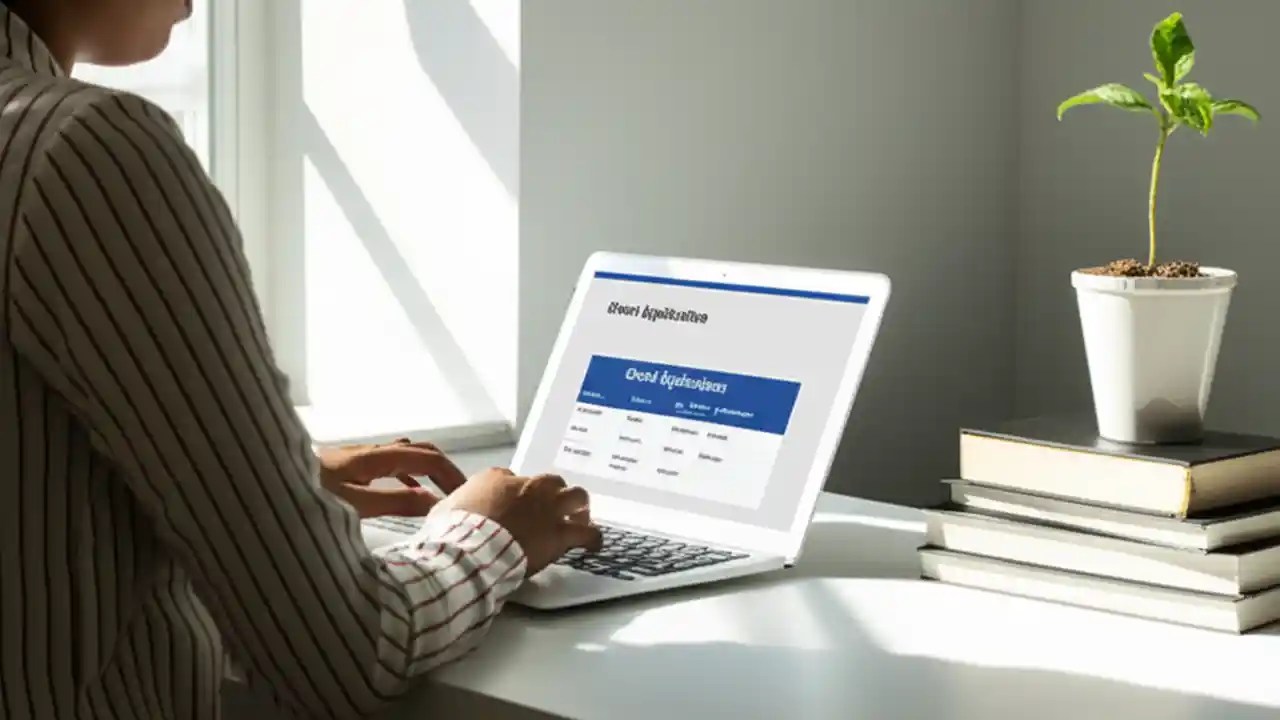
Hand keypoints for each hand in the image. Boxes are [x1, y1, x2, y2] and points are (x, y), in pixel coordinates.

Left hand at [317, 438, 466, 517]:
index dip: (451, 474)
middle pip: (419, 451)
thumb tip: (436, 503)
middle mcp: (370, 452)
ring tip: (439, 493)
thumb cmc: (309, 495)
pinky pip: (389, 465)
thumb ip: (397, 503)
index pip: (427, 458)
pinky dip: (407, 476)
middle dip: (444, 469)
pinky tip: (405, 493)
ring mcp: (358, 458)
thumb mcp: (356, 505)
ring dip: (426, 471)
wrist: (264, 485)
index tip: (466, 495)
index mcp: (376, 457)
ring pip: (404, 456)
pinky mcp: (348, 467)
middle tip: (460, 493)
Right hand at [434, 468, 602, 575]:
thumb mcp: (444, 508)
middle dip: (552, 493)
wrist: (473, 547)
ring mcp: (549, 508)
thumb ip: (455, 504)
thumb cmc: (454, 530)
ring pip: (576, 497)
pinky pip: (588, 532)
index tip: (513, 506)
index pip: (512, 479)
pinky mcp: (561, 532)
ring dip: (578, 507)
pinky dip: (592, 537)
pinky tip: (592, 543)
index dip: (515, 494)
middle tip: (552, 507)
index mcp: (497, 479)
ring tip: (578, 517)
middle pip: (551, 482)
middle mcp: (528, 487)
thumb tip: (451, 510)